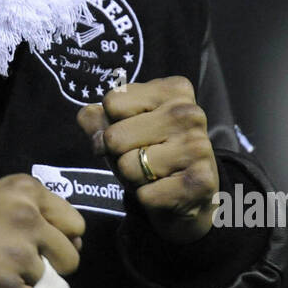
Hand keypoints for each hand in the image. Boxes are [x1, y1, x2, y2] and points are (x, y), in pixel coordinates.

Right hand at [0, 173, 84, 287]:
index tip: (32, 241)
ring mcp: (20, 253)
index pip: (74, 223)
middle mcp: (27, 216)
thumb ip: (36, 210)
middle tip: (13, 261)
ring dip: (28, 281)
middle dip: (51, 264)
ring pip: (50, 280)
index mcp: (25, 190)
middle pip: (71, 255)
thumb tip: (77, 241)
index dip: (58, 238)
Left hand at [77, 75, 218, 245]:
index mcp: (174, 90)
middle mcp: (190, 113)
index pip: (112, 102)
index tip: (132, 133)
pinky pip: (145, 194)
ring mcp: (198, 147)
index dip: (111, 125)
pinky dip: (147, 198)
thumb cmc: (152, 154)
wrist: (189, 196)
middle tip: (141, 159)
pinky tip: (166, 191)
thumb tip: (87, 116)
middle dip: (118, 155)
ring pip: (128, 166)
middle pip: (115, 136)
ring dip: (132, 178)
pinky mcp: (200, 181)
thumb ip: (98, 119)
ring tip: (153, 175)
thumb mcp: (123, 129)